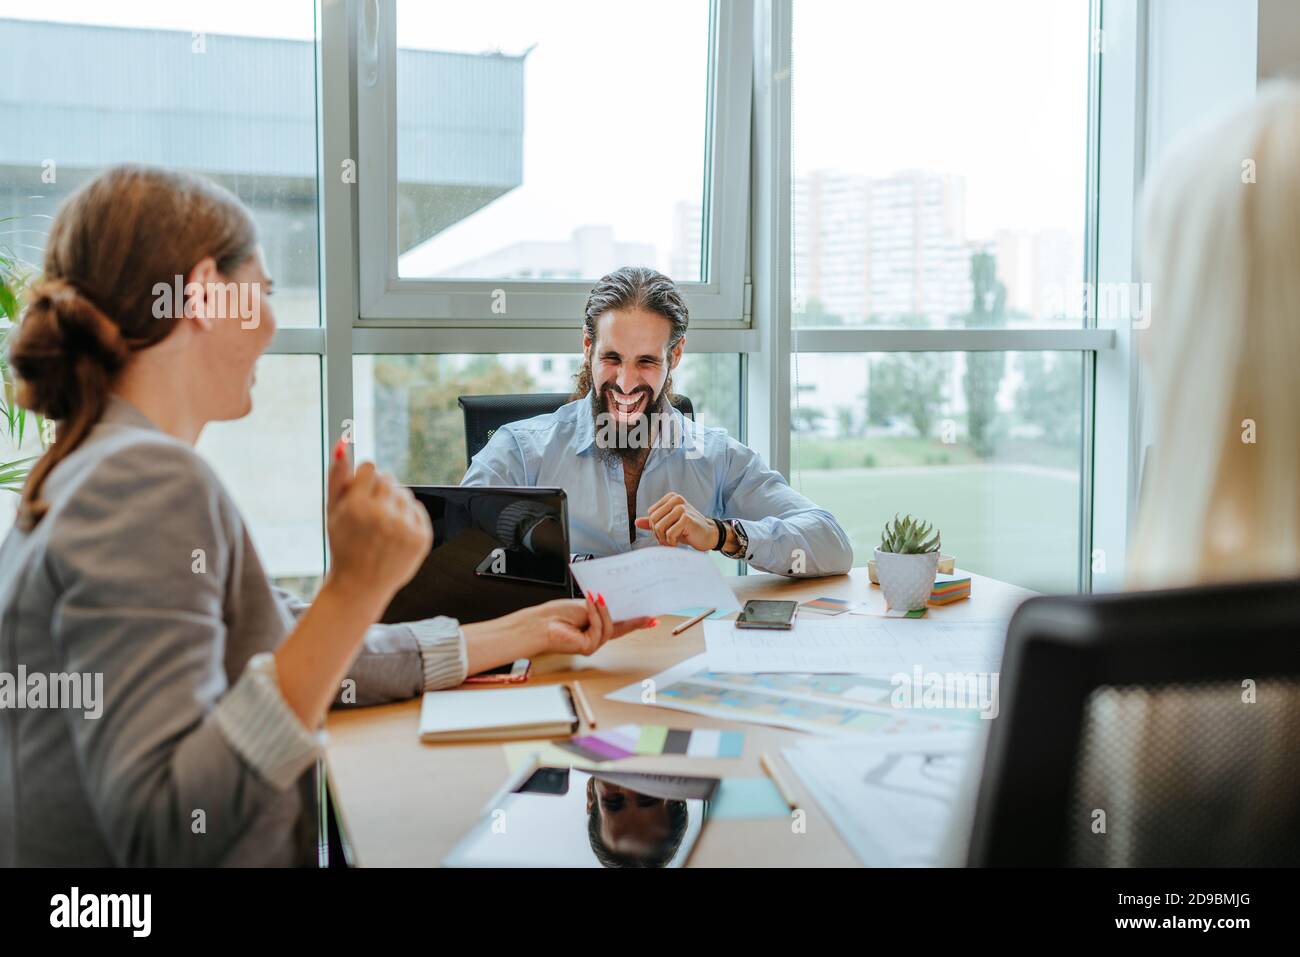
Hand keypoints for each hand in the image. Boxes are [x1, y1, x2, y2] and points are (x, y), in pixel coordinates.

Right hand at [323, 439, 432, 612]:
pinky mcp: (421, 537)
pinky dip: (406, 516)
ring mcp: (404, 527)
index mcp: (356, 507)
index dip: (364, 479)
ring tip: (381, 525)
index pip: (370, 468)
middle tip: (369, 513)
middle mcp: (382, 516)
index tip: (360, 493)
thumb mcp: (332, 512)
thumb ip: (337, 477)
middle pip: (388, 478)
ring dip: (393, 503)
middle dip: (378, 490)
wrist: (360, 585)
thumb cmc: (343, 546)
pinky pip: (417, 508)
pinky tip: (394, 532)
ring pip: (403, 493)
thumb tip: (342, 444)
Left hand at [522, 595, 656, 656]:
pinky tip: (589, 603)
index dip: (637, 621)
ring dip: (603, 610)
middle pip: (622, 628)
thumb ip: (602, 607)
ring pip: (610, 627)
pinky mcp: (588, 647)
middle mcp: (597, 637)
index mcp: (596, 626)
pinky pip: (599, 629)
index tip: (652, 617)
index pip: (621, 624)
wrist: (539, 624)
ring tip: (595, 596)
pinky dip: (594, 614)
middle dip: (634, 619)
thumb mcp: (586, 605)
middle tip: (647, 612)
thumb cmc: (556, 615)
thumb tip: (617, 601)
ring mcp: (594, 644)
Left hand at [635, 492, 717, 550]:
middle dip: (657, 534)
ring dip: (663, 539)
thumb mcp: (669, 524)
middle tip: (666, 541)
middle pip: (653, 520)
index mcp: (671, 498)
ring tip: (671, 542)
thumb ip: (653, 522)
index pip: (651, 513)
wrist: (708, 535)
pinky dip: (671, 542)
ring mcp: (682, 508)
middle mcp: (676, 500)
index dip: (653, 527)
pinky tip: (677, 543)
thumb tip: (636, 522)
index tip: (663, 534)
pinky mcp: (687, 518)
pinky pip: (669, 533)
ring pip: (659, 527)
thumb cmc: (688, 530)